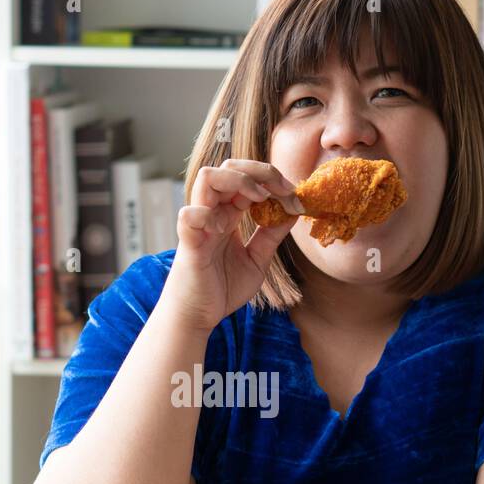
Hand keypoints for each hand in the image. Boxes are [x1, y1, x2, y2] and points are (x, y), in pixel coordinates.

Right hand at [162, 159, 297, 330]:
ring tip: (258, 198)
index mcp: (228, 214)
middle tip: (283, 189)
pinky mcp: (189, 243)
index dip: (272, 179)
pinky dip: (208, 214)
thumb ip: (271, 235)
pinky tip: (225, 227)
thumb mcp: (257, 259)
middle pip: (228, 166)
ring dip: (237, 180)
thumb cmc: (222, 288)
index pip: (246, 177)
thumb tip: (293, 211)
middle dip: (260, 170)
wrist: (198, 316)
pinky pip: (189, 216)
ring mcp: (199, 225)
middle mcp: (213, 212)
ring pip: (208, 177)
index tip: (294, 196)